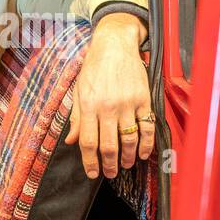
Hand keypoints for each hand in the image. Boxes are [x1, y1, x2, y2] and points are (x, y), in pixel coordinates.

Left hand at [64, 13, 152, 177]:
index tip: (93, 173)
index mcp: (89, 106)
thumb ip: (76, 118)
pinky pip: (147, 127)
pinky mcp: (143, 99)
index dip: (90, 162)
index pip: (88, 142)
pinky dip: (146, 144)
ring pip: (129, 139)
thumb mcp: (79, 91)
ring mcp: (127, 104)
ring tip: (125, 165)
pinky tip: (142, 153)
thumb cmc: (94, 68)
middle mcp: (108, 107)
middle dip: (110, 165)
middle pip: (109, 146)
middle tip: (111, 173)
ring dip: (128, 158)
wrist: (115, 45)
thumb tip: (71, 141)